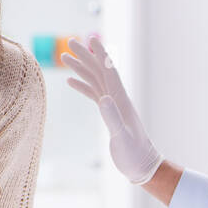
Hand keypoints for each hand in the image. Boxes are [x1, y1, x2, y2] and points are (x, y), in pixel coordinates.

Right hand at [61, 34, 161, 184]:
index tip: (90, 39)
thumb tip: (103, 99)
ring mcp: (113, 106)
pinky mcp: (109, 114)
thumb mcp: (122, 138)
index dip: (100, 55)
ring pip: (96, 80)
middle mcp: (117, 99)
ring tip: (65, 57)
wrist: (142, 167)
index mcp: (121, 101)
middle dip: (86, 56)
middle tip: (70, 42)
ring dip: (82, 68)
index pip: (109, 72)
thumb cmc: (134, 155)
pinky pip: (94, 94)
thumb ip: (113, 119)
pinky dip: (83, 86)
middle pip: (100, 71)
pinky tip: (71, 81)